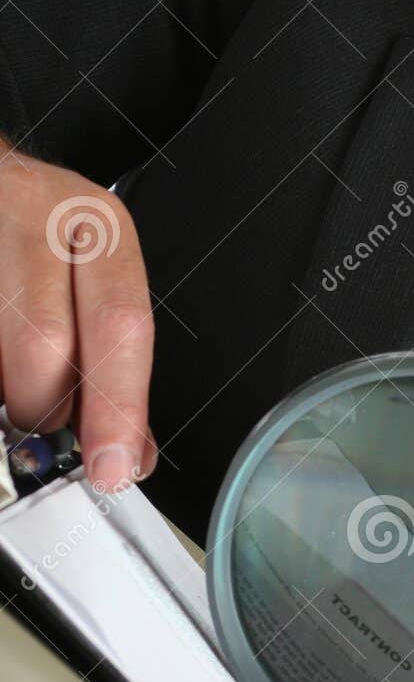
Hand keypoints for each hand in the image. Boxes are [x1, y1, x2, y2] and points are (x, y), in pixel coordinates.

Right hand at [0, 139, 156, 489]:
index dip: (118, 407)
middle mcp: (37, 213)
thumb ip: (116, 361)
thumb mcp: (93, 278)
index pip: (120, 325)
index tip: (113, 468)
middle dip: (42, 407)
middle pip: (44, 343)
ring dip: (4, 392)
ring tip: (10, 385)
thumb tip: (133, 453)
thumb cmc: (38, 236)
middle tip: (41, 423)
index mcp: (98, 227)